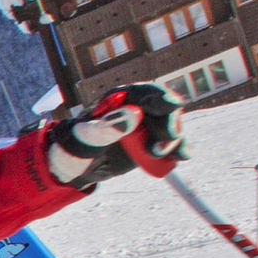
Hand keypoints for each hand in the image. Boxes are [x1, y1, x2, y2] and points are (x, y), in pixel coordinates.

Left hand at [48, 81, 186, 185]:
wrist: (77, 164)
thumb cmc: (77, 145)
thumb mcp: (86, 138)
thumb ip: (107, 127)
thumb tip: (132, 114)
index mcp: (121, 98)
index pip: (146, 93)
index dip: (161, 97)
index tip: (171, 106)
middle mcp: (139, 108)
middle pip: (166, 110)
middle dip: (168, 126)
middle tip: (159, 148)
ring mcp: (148, 125)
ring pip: (171, 128)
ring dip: (172, 142)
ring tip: (155, 156)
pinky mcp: (153, 142)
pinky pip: (171, 145)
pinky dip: (177, 151)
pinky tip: (180, 157)